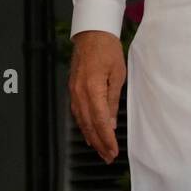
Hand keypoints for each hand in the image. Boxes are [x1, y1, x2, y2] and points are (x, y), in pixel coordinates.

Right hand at [68, 30, 125, 162]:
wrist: (92, 33)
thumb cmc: (108, 50)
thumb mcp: (117, 75)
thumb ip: (112, 101)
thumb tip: (110, 124)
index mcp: (92, 89)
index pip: (100, 121)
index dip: (106, 139)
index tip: (113, 151)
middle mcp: (79, 93)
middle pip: (89, 125)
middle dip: (99, 143)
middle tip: (108, 157)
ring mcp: (74, 92)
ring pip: (81, 121)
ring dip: (91, 137)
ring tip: (100, 150)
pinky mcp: (73, 89)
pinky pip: (77, 112)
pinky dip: (83, 125)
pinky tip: (89, 133)